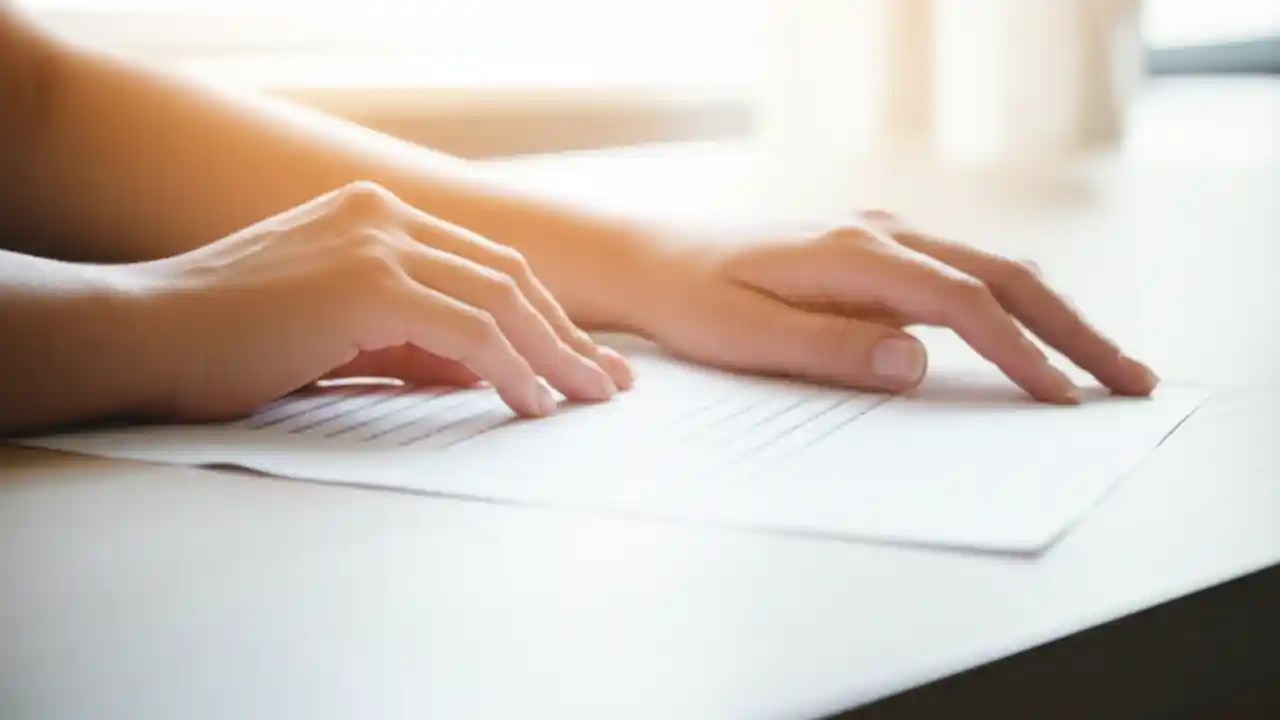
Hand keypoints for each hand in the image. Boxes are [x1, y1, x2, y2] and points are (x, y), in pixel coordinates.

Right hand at [122, 182, 631, 421]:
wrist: (145, 333)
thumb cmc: (231, 342)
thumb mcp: (342, 334)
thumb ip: (414, 343)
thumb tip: (487, 372)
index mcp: (378, 216)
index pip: (486, 265)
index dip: (541, 315)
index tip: (579, 360)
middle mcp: (386, 216)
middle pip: (508, 276)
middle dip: (564, 334)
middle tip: (608, 383)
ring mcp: (377, 242)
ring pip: (499, 298)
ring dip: (553, 353)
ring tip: (588, 399)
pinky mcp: (367, 283)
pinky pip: (468, 329)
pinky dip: (510, 367)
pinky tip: (534, 402)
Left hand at [628, 211, 1157, 402]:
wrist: (654, 258)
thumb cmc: (692, 301)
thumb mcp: (747, 338)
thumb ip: (831, 350)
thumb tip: (918, 363)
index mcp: (855, 256)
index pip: (965, 303)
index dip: (1022, 351)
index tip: (1065, 397)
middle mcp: (881, 234)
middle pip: (1005, 275)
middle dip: (1072, 329)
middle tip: (1130, 380)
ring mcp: (882, 235)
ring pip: (993, 269)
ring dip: (1052, 314)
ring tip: (1102, 364)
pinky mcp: (875, 250)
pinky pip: (962, 272)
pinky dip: (1011, 304)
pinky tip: (1032, 333)